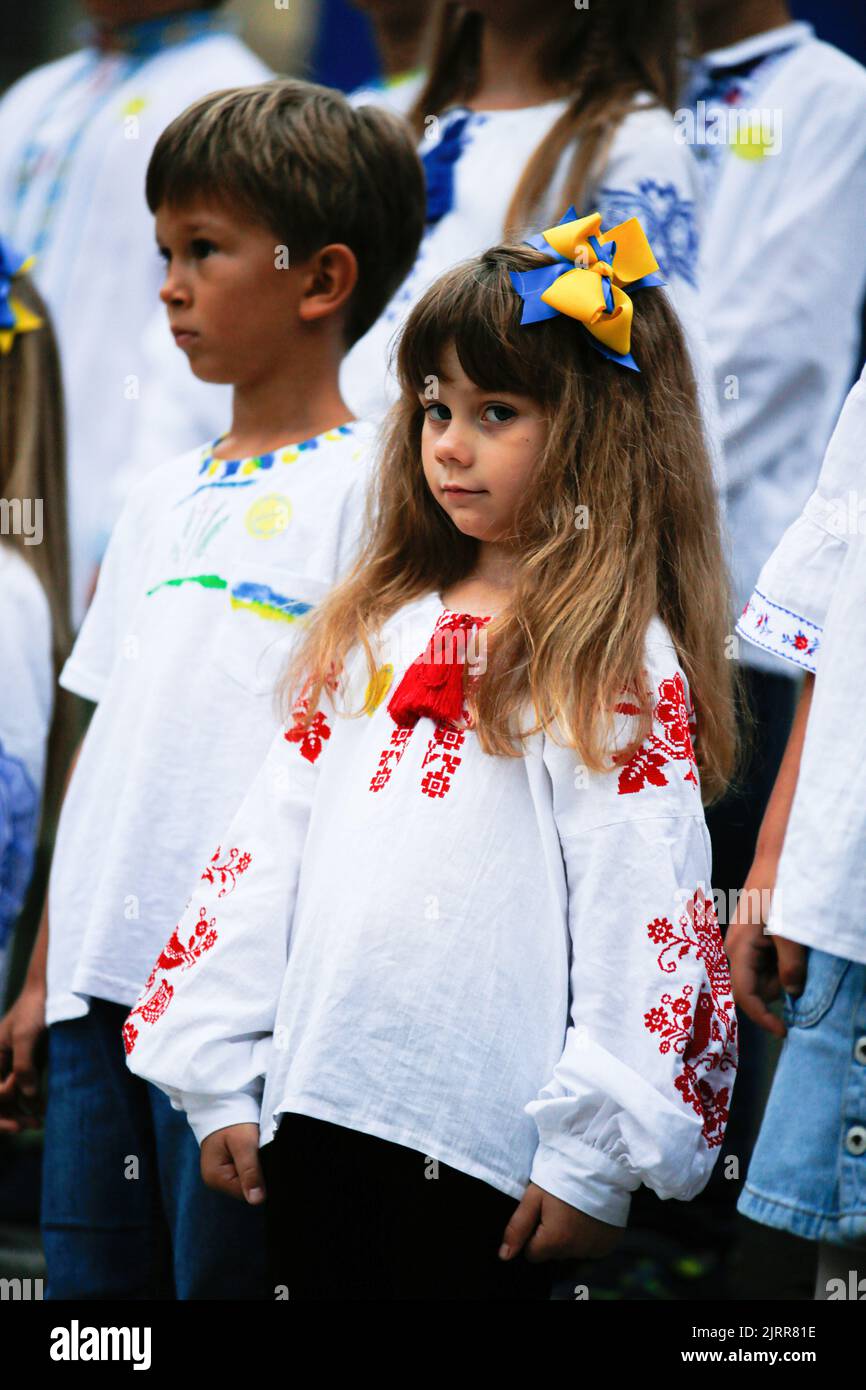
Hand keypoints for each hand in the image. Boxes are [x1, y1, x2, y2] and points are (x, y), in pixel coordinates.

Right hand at [0, 980, 46, 1133]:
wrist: (54, 989)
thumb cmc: (36, 1008)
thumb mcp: (26, 1035)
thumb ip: (23, 1065)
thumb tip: (27, 1095)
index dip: (4, 1096)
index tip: (19, 1088)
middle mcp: (1, 1060)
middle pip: (0, 1097)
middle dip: (10, 1113)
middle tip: (27, 1127)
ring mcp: (17, 1062)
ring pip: (14, 1096)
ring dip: (23, 1111)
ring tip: (39, 1124)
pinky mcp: (34, 1061)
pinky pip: (28, 1087)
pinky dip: (33, 1100)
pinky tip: (43, 1111)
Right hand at [200, 1123, 265, 1203]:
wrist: (225, 1100)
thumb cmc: (233, 1119)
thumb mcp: (243, 1143)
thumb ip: (250, 1171)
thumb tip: (257, 1201)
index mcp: (215, 1178)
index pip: (246, 1193)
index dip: (260, 1180)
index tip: (267, 1160)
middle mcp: (216, 1179)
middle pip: (246, 1187)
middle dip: (259, 1172)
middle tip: (264, 1150)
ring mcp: (222, 1172)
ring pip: (248, 1178)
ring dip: (257, 1165)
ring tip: (260, 1147)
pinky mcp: (228, 1163)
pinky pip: (245, 1169)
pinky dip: (254, 1160)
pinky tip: (256, 1148)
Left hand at [499, 1181, 621, 1262]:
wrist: (598, 1162)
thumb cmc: (561, 1175)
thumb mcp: (533, 1196)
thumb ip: (517, 1228)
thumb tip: (504, 1255)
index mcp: (555, 1241)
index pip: (532, 1254)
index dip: (532, 1234)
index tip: (541, 1213)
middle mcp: (577, 1251)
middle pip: (553, 1252)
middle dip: (552, 1235)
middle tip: (558, 1207)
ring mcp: (595, 1248)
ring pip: (572, 1250)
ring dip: (570, 1236)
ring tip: (574, 1208)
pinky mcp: (608, 1243)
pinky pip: (591, 1246)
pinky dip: (588, 1235)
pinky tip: (588, 1214)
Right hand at [725, 863, 806, 1038]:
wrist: (777, 856)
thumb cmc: (779, 889)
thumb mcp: (790, 930)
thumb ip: (791, 966)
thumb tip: (792, 993)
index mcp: (738, 949)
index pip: (745, 996)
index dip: (763, 1018)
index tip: (785, 1032)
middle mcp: (735, 949)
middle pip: (756, 987)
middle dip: (779, 988)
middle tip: (802, 966)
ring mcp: (744, 941)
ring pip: (764, 975)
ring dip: (783, 972)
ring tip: (799, 946)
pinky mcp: (754, 935)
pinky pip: (768, 960)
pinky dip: (783, 959)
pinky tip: (794, 940)